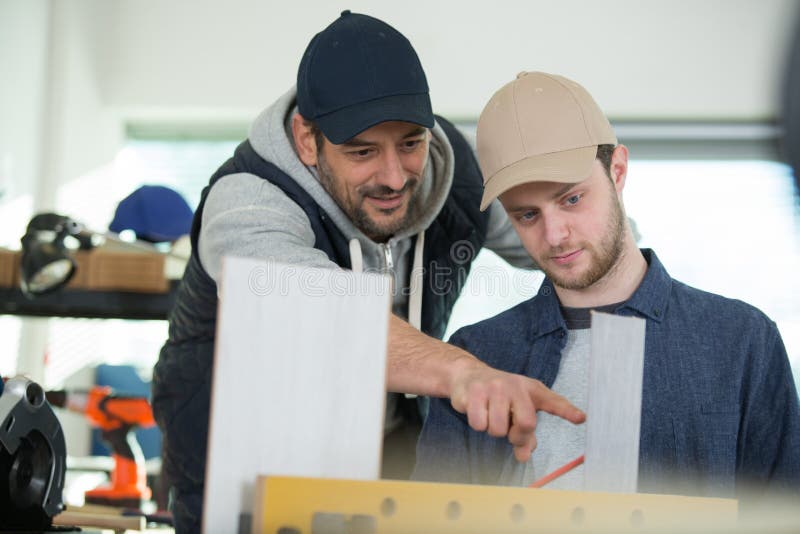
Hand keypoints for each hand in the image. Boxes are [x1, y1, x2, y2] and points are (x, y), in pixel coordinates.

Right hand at [449, 366, 584, 461]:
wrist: (468, 375)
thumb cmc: (498, 396)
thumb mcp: (516, 409)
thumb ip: (525, 434)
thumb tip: (523, 456)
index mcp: (531, 390)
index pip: (553, 402)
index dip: (567, 411)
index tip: (581, 418)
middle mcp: (516, 386)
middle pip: (526, 424)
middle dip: (516, 436)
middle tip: (509, 430)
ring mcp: (495, 387)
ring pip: (499, 429)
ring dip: (493, 430)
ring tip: (491, 415)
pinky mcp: (475, 392)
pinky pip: (479, 424)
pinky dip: (478, 424)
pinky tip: (477, 411)